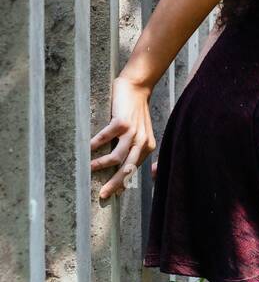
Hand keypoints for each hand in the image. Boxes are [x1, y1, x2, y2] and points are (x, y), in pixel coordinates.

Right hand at [90, 75, 156, 199]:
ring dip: (101, 165)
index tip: (114, 195)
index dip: (124, 183)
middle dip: (114, 184)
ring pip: (117, 157)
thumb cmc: (134, 111)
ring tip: (89, 168)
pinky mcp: (122, 122)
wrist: (137, 86)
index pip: (134, 170)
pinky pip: (106, 138)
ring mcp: (133, 132)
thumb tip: (117, 166)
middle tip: (102, 195)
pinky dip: (95, 144)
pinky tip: (87, 148)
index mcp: (147, 146)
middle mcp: (142, 142)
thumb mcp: (138, 131)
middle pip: (127, 169)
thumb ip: (131, 147)